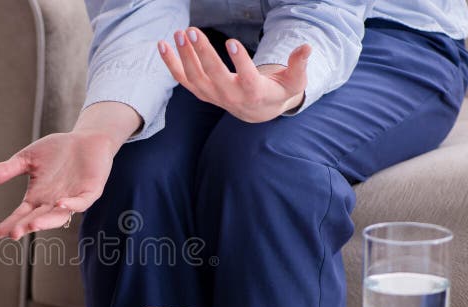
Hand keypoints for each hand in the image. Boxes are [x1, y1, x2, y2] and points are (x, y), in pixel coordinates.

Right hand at [0, 131, 116, 239]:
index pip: (22, 214)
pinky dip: (71, 204)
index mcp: (38, 197)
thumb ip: (5, 171)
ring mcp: (72, 198)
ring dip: (47, 220)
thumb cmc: (57, 150)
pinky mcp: (90, 191)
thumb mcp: (26, 159)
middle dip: (26, 226)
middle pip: (38, 218)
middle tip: (13, 233)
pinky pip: (81, 202)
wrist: (86, 139)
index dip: (10, 223)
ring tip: (32, 225)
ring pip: (59, 215)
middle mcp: (53, 202)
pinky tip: (60, 203)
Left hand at [158, 28, 310, 122]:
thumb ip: (299, 65)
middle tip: (193, 30)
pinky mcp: (201, 92)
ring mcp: (213, 95)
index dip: (240, 61)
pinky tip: (163, 45)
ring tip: (179, 33)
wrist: (258, 111)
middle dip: (202, 53)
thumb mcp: (294, 81)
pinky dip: (171, 64)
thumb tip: (306, 47)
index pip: (247, 78)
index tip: (232, 42)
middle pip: (214, 76)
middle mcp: (230, 96)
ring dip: (184, 55)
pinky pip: (183, 79)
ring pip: (195, 77)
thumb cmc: (279, 91)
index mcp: (254, 93)